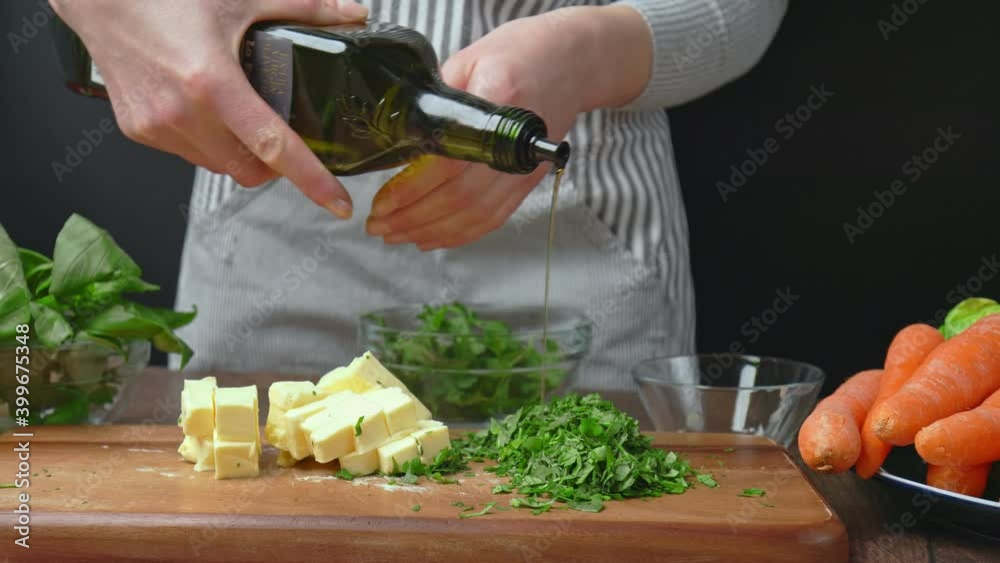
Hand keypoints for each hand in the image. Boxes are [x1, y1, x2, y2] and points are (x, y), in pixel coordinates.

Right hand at [50, 0, 368, 218]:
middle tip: (282, 139)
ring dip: (239, 155)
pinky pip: (190, 155)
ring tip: (238, 117)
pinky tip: (206, 113)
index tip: (338, 203)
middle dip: (274, 166)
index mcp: (212, 83)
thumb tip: (352, 14)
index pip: (275, 147)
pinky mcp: (139, 132)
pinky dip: (208, 144)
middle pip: (250, 171)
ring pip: (219, 168)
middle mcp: (182, 113)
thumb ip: (304, 8)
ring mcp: (157, 127)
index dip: (313, 180)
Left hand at [364, 10, 590, 249]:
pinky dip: (460, 235)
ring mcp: (525, 168)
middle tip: (378, 226)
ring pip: (475, 216)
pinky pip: (493, 219)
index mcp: (497, 105)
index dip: (413, 189)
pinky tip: (431, 239)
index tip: (382, 202)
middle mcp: (514, 144)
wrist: (571, 62)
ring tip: (395, 235)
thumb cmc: (518, 54)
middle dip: (413, 218)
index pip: (451, 162)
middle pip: (460, 198)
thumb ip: (436, 100)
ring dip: (431, 232)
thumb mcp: (468, 60)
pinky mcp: (529, 181)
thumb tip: (400, 140)